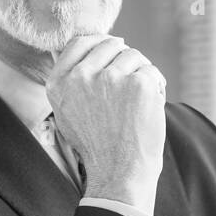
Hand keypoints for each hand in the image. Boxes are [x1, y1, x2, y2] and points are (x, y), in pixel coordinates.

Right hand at [45, 34, 166, 211]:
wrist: (119, 173)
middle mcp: (81, 77)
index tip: (113, 50)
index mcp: (59, 83)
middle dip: (125, 59)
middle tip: (132, 84)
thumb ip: (71, 82)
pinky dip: (156, 87)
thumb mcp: (67, 114)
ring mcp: (110, 78)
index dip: (100, 43)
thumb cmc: (98, 148)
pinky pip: (151, 72)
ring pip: (134, 56)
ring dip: (142, 73)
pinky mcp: (137, 83)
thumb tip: (86, 49)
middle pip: (111, 46)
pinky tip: (151, 106)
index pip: (80, 43)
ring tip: (140, 100)